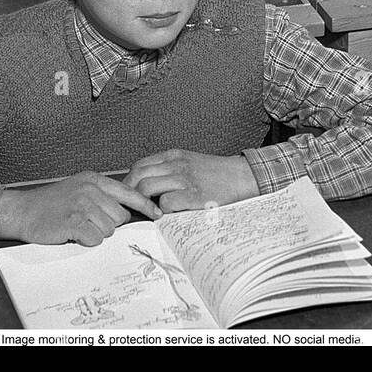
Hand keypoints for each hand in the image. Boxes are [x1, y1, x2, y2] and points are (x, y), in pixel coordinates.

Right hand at [0, 173, 160, 245]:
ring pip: (108, 230)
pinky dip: (86, 241)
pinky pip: (95, 238)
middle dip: (109, 225)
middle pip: (120, 216)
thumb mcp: (78, 188)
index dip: (145, 205)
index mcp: (94, 180)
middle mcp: (90, 190)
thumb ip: (101, 195)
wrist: (23, 211)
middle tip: (88, 223)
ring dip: (95, 234)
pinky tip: (74, 234)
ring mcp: (81, 205)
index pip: (128, 192)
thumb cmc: (51, 203)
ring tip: (78, 227)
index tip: (158, 214)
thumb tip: (125, 211)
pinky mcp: (73, 222)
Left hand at [122, 149, 257, 213]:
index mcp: (174, 156)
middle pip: (138, 177)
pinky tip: (170, 216)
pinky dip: (164, 212)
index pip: (139, 166)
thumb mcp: (189, 163)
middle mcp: (176, 164)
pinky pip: (166, 203)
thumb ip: (169, 170)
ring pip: (147, 188)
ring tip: (151, 213)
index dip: (130, 182)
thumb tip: (145, 186)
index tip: (129, 195)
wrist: (242, 177)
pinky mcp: (193, 195)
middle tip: (135, 208)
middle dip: (132, 194)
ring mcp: (184, 179)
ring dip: (145, 204)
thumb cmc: (215, 174)